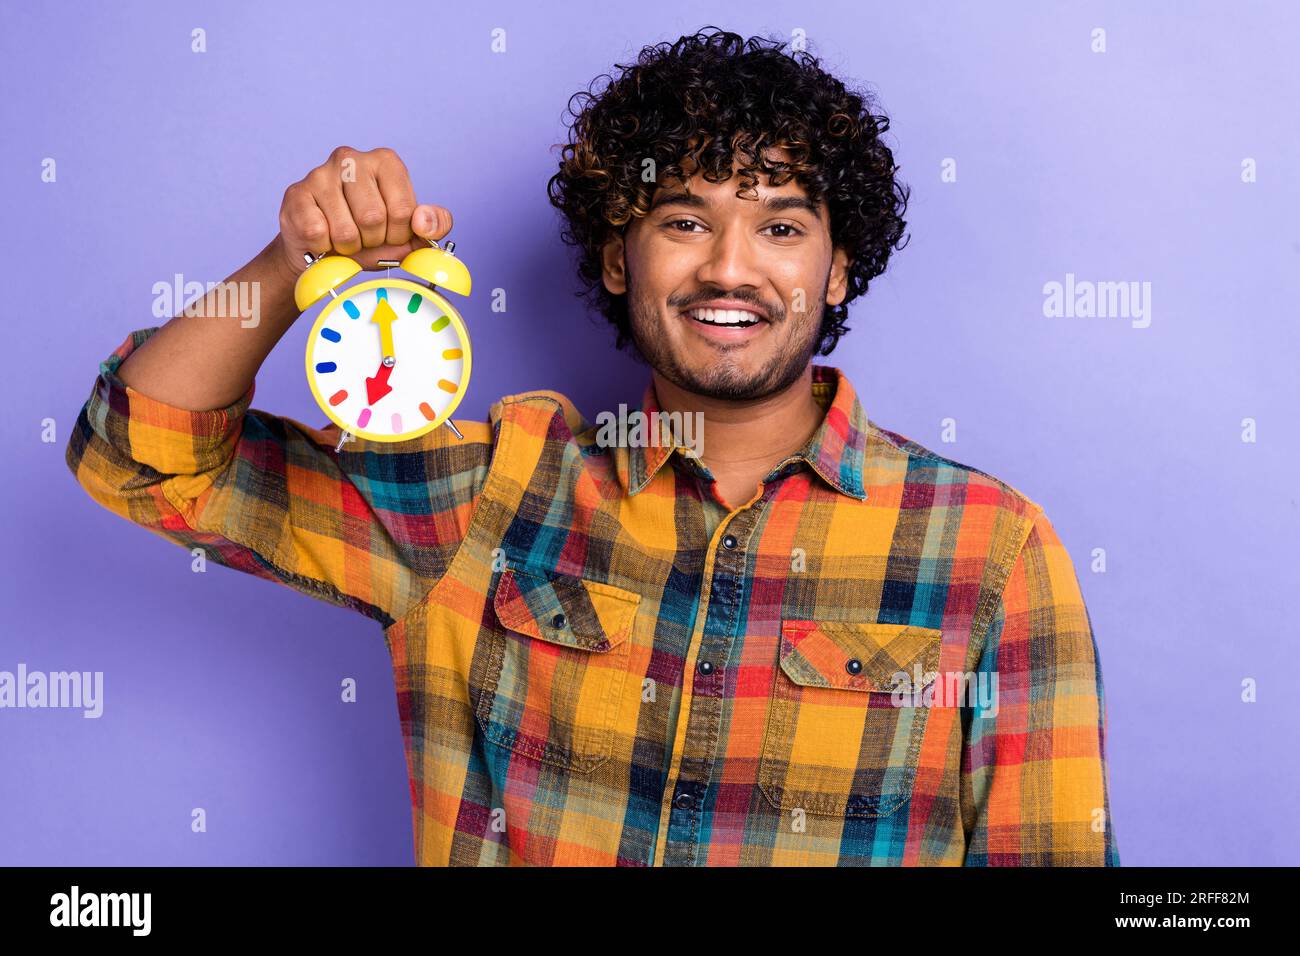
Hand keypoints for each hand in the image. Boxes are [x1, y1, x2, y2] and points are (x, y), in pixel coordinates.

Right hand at [275, 146, 452, 278]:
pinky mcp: (295, 194)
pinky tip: (322, 237)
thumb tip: (424, 223)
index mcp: (385, 162)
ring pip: (345, 230)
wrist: (321, 252)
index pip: (403, 210)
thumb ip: (433, 225)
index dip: (398, 234)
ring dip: (348, 247)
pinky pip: (318, 233)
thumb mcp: (408, 234)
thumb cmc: (368, 237)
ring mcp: (319, 173)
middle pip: (373, 218)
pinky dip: (324, 247)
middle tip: (364, 238)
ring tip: (343, 239)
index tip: (390, 233)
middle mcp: (351, 158)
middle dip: (372, 241)